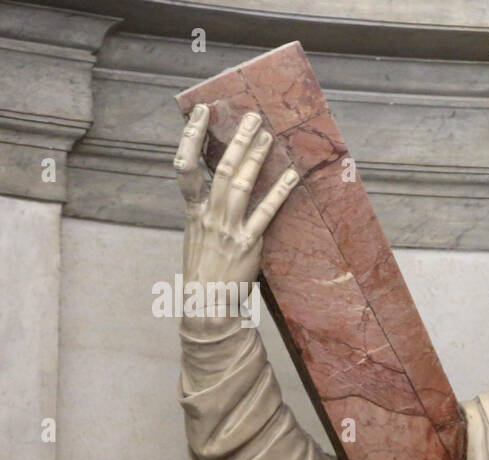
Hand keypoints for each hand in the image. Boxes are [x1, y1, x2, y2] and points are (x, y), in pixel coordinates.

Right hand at [174, 105, 298, 335]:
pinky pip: (266, 212)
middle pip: (221, 169)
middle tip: (250, 116)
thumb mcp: (198, 237)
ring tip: (267, 135)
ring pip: (241, 184)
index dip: (191, 137)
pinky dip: (280, 192)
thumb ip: (207, 213)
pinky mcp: (248, 244)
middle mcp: (208, 216)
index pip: (185, 166)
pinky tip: (291, 175)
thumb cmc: (206, 271)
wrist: (206, 305)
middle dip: (236, 140)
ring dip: (256, 157)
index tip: (200, 112)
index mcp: (193, 212)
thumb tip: (219, 188)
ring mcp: (228, 229)